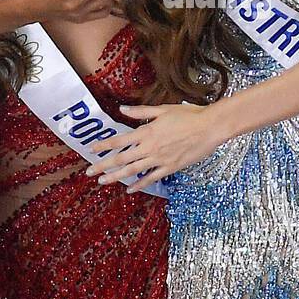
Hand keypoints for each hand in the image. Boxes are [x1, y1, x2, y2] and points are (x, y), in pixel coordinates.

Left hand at [83, 102, 222, 192]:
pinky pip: (151, 178)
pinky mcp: (170, 167)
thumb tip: (122, 109)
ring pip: (133, 170)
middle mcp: (149, 147)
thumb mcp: (162, 110)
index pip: (119, 140)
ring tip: (103, 181)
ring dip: (116, 176)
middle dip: (103, 165)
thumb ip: (141, 111)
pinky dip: (139, 184)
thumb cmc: (188, 115)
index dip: (104, 145)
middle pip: (121, 158)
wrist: (209, 127)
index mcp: (146, 131)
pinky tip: (130, 189)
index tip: (91, 150)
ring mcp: (159, 159)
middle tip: (89, 172)